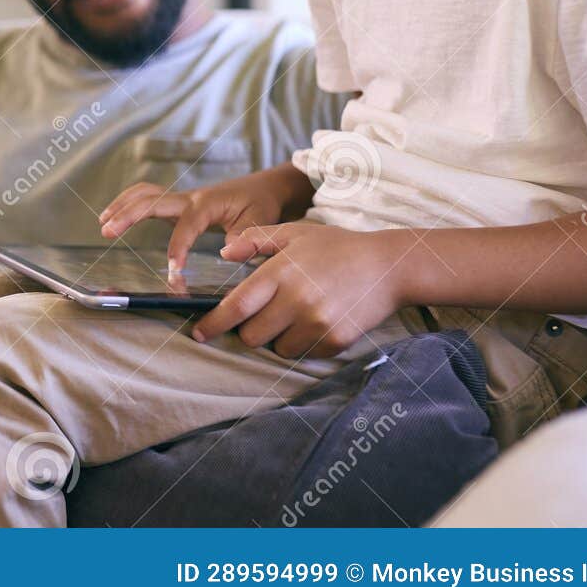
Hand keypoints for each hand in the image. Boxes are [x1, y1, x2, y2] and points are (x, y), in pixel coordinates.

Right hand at [100, 166, 308, 267]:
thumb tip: (226, 252)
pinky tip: (114, 214)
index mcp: (208, 204)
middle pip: (151, 201)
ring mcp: (181, 198)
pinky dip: (128, 202)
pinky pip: (147, 197)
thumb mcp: (259, 222)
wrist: (263, 188)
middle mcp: (189, 197)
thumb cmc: (260, 205)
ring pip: (144, 195)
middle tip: (107, 231)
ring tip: (103, 223)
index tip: (174, 273)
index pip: (186, 225)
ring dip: (122, 206)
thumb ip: (244, 238)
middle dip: (128, 215)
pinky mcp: (177, 203)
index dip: (178, 248)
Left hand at [192, 222, 408, 357]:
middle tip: (263, 315)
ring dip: (277, 338)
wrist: (388, 266)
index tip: (198, 332)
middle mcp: (297, 300)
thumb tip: (223, 252)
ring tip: (295, 314)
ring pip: (277, 348)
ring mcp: (318, 323)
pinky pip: (304, 353)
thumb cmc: (336, 247)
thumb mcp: (294, 232)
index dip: (214, 322)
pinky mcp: (336, 340)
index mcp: (281, 272)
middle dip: (249, 330)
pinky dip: (303, 343)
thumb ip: (255, 240)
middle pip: (252, 335)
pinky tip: (317, 321)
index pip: (238, 305)